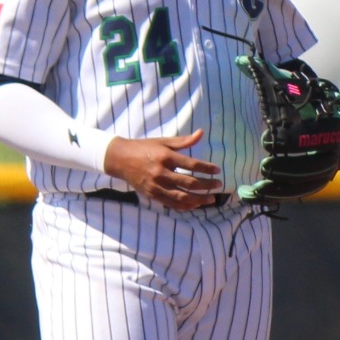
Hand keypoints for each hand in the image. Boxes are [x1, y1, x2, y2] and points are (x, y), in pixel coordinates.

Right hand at [103, 129, 223, 209]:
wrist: (120, 159)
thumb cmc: (144, 148)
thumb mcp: (163, 141)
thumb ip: (183, 141)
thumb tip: (201, 133)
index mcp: (166, 157)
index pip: (192, 165)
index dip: (207, 168)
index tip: (217, 170)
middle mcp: (161, 173)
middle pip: (189, 183)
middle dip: (207, 185)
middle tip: (218, 185)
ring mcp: (156, 186)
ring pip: (182, 197)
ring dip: (199, 199)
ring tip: (211, 199)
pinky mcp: (152, 195)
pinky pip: (171, 203)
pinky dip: (184, 206)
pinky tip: (195, 205)